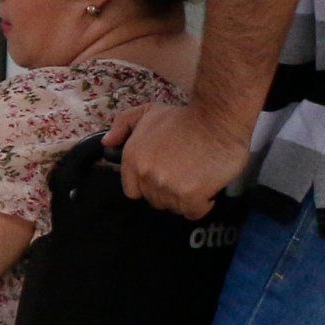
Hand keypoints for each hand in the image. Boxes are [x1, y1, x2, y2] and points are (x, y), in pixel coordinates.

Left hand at [111, 102, 248, 217]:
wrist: (217, 119)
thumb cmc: (185, 116)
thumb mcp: (148, 112)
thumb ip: (123, 124)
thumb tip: (107, 143)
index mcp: (133, 158)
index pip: (132, 191)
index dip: (147, 186)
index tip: (162, 178)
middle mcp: (146, 175)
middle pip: (155, 200)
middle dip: (168, 191)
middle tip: (184, 175)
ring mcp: (168, 187)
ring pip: (174, 207)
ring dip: (185, 199)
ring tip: (197, 180)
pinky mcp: (191, 196)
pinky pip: (193, 212)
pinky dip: (201, 206)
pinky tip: (207, 192)